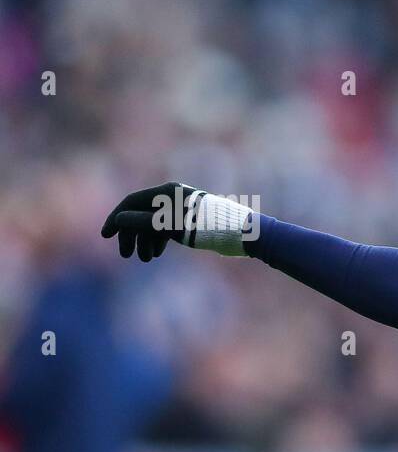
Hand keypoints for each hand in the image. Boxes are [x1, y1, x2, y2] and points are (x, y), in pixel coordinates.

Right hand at [101, 182, 253, 260]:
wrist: (238, 232)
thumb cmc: (205, 226)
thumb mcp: (170, 226)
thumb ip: (143, 221)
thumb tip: (119, 219)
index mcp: (165, 192)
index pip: (131, 203)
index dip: (116, 219)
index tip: (106, 236)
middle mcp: (171, 197)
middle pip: (141, 214)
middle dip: (131, 234)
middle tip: (126, 255)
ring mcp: (180, 209)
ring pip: (153, 224)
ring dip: (145, 241)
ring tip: (144, 259)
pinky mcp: (189, 221)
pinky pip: (165, 229)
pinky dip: (158, 241)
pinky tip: (154, 254)